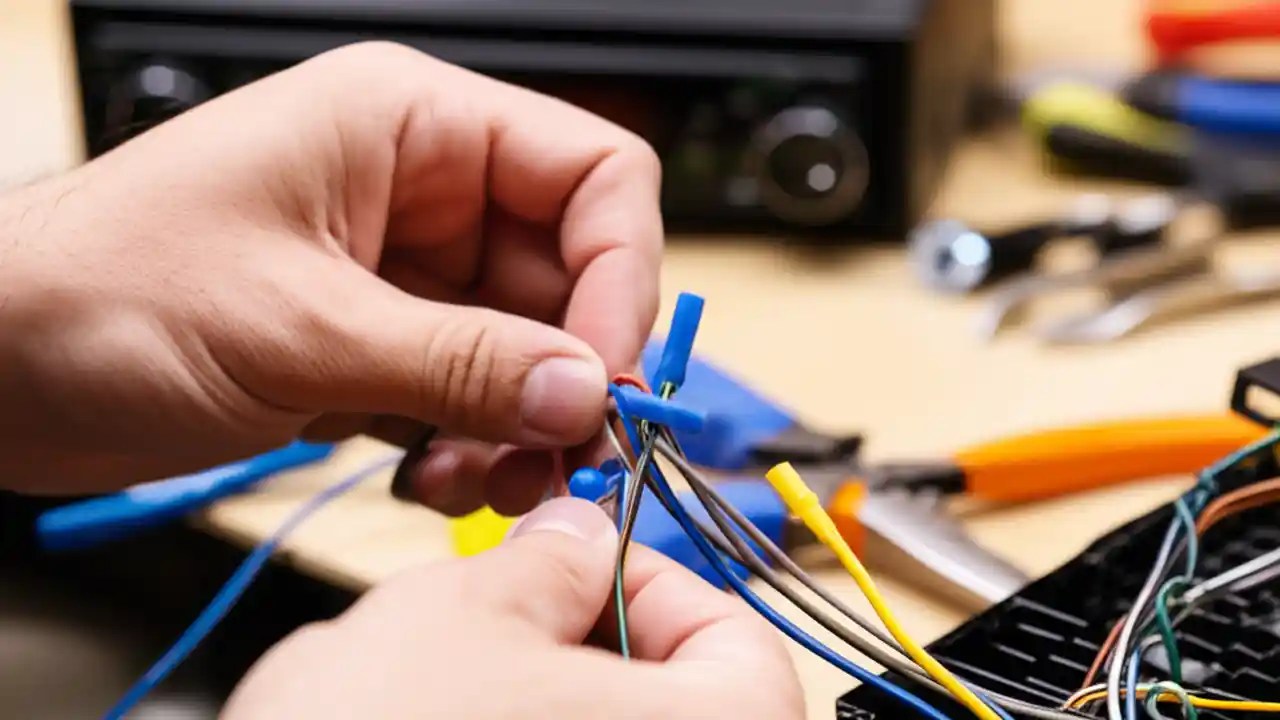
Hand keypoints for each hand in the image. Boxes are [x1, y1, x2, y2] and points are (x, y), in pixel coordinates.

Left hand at [0, 42, 661, 502]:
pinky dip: (474, 444)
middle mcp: (422, 189)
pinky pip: (475, 391)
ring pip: (530, 346)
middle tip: (557, 457)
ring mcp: (405, 269)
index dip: (620, 275)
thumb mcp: (300, 327)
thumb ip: (460, 361)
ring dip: (523, 424)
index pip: (591, 176)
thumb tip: (587, 392)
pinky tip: (430, 480)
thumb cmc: (101, 292)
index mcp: (411, 125)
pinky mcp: (381, 339)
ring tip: (477, 481)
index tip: (605, 376)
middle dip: (571, 374)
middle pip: (571, 274)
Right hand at [220, 498, 804, 718]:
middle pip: (657, 696)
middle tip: (494, 616)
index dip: (649, 581)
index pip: (736, 638)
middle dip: (567, 641)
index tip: (577, 564)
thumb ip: (549, 560)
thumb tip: (578, 537)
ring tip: (428, 686)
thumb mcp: (465, 613)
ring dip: (514, 699)